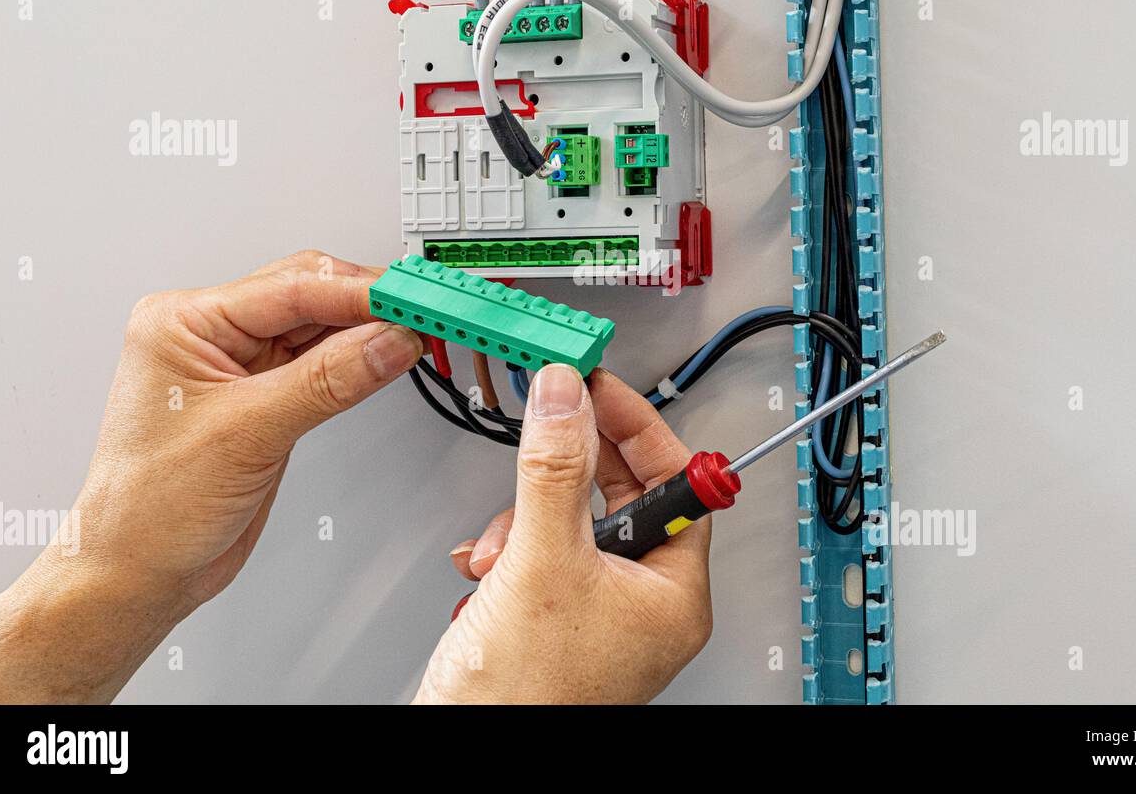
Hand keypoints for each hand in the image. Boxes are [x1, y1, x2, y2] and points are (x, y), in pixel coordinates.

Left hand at [0, 250, 421, 701]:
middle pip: (309, 295)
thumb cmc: (150, 508)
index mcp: (185, 322)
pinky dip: (358, 360)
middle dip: (370, 305)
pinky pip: (321, 362)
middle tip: (425, 312)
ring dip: (368, 331)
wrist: (140, 573)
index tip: (412, 301)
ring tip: (417, 334)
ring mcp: (238, 366)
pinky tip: (386, 359)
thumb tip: (388, 342)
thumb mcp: (247, 433)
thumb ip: (328, 381)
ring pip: (320, 327)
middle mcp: (210, 335)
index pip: (290, 288)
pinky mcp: (263, 396)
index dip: (360, 294)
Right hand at [417, 365, 713, 703]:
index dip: (636, 425)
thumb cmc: (524, 699)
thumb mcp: (542, 560)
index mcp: (672, 592)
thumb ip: (554, 469)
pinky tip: (487, 574)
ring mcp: (599, 611)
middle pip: (618, 495)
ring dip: (522, 521)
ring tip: (500, 550)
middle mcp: (643, 602)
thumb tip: (566, 397)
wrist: (459, 748)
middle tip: (546, 428)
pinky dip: (506, 551)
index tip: (599, 386)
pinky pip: (538, 552)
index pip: (676, 479)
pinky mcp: (555, 617)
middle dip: (564, 477)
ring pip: (568, 521)